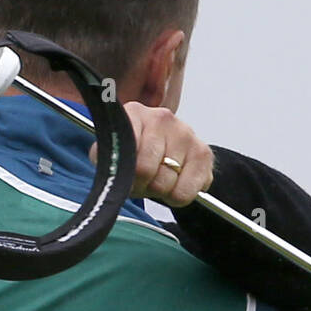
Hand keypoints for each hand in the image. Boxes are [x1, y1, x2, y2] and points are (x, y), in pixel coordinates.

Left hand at [90, 105, 213, 206]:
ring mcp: (186, 133)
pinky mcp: (204, 152)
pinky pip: (185, 192)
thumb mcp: (113, 154)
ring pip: (166, 184)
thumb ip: (106, 157)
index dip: (126, 177)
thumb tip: (115, 171)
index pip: (128, 157)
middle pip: (146, 171)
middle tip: (143, 180)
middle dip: (142, 184)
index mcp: (135, 113)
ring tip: (158, 179)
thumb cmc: (134, 155)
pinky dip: (177, 197)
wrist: (163, 151)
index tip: (125, 176)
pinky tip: (175, 183)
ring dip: (160, 191)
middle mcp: (163, 118)